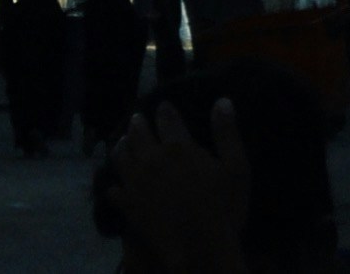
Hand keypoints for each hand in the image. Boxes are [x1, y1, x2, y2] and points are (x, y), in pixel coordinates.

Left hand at [117, 96, 251, 273]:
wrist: (199, 248)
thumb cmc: (223, 207)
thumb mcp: (236, 167)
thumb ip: (226, 133)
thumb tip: (223, 100)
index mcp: (178, 146)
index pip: (166, 118)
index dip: (164, 110)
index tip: (162, 106)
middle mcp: (152, 158)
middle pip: (138, 133)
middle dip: (138, 123)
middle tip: (136, 119)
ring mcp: (135, 181)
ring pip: (121, 156)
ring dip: (122, 146)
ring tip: (122, 142)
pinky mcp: (127, 204)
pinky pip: (113, 188)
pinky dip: (113, 182)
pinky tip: (115, 182)